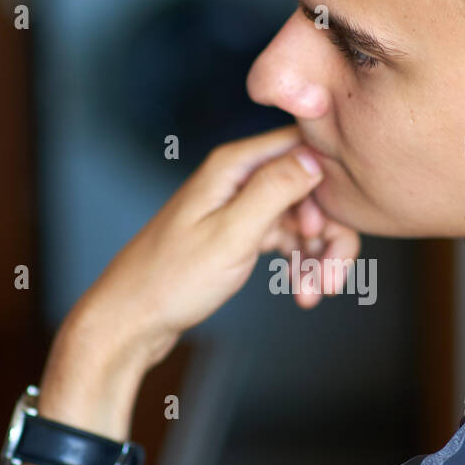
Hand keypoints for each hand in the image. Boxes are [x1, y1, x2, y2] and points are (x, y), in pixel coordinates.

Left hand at [66, 125, 360, 378]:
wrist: (133, 318)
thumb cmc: (171, 280)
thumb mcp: (231, 235)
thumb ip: (274, 190)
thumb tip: (315, 155)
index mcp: (233, 166)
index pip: (303, 146)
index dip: (328, 183)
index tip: (325, 226)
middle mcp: (238, 178)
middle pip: (310, 186)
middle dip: (329, 230)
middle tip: (331, 276)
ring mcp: (240, 206)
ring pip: (303, 216)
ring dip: (318, 254)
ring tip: (316, 293)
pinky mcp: (241, 232)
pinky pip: (287, 237)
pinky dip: (300, 263)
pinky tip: (303, 291)